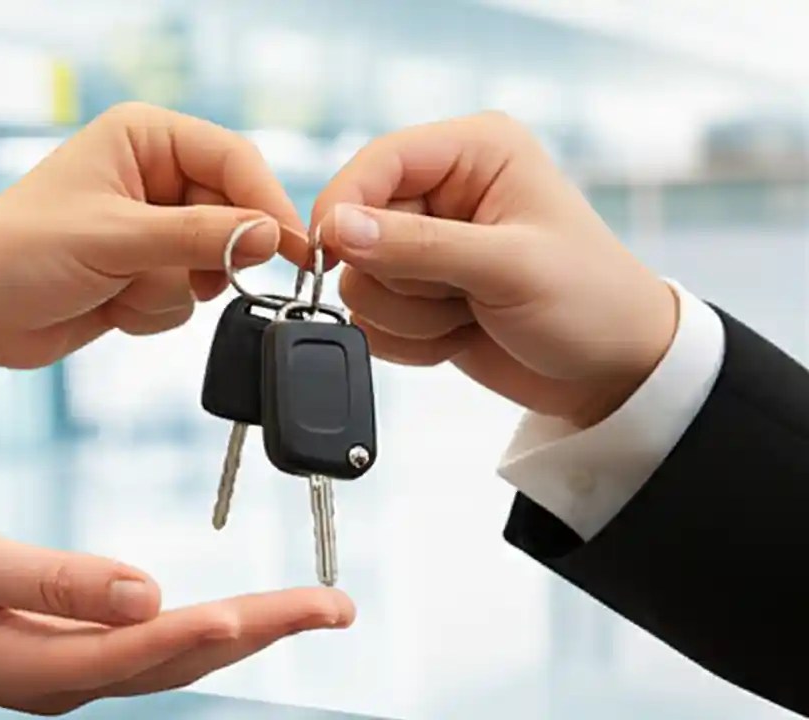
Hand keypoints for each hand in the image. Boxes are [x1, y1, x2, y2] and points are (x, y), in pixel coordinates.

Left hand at [0, 101, 307, 369]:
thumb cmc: (18, 253)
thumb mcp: (116, 238)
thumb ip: (199, 236)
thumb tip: (270, 236)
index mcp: (144, 137)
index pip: (233, 158)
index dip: (266, 203)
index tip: (294, 249)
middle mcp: (152, 175)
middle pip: (232, 215)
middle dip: (206, 257)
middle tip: (179, 274)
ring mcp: (150, 228)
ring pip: (211, 265)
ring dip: (169, 289)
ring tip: (118, 286)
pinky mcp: (144, 272)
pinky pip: (187, 297)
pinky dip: (154, 310)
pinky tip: (111, 304)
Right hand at [0, 512, 353, 714]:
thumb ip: (55, 579)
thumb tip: (147, 592)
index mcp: (38, 666)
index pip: (157, 646)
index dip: (233, 627)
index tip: (300, 609)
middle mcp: (56, 681)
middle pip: (179, 658)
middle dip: (262, 632)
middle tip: (336, 607)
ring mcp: (52, 672)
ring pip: (164, 656)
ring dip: (236, 632)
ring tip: (303, 611)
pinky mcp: (46, 654)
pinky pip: (134, 647)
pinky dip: (189, 630)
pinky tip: (219, 620)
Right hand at [312, 112, 677, 426]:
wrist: (613, 374)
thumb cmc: (591, 301)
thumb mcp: (509, 267)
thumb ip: (418, 247)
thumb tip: (339, 227)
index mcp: (474, 152)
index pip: (377, 162)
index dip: (345, 205)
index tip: (333, 255)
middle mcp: (444, 192)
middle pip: (358, 230)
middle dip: (403, 279)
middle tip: (462, 294)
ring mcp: (427, 246)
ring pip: (360, 282)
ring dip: (412, 315)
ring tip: (470, 313)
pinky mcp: (418, 294)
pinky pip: (371, 320)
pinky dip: (412, 340)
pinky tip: (460, 332)